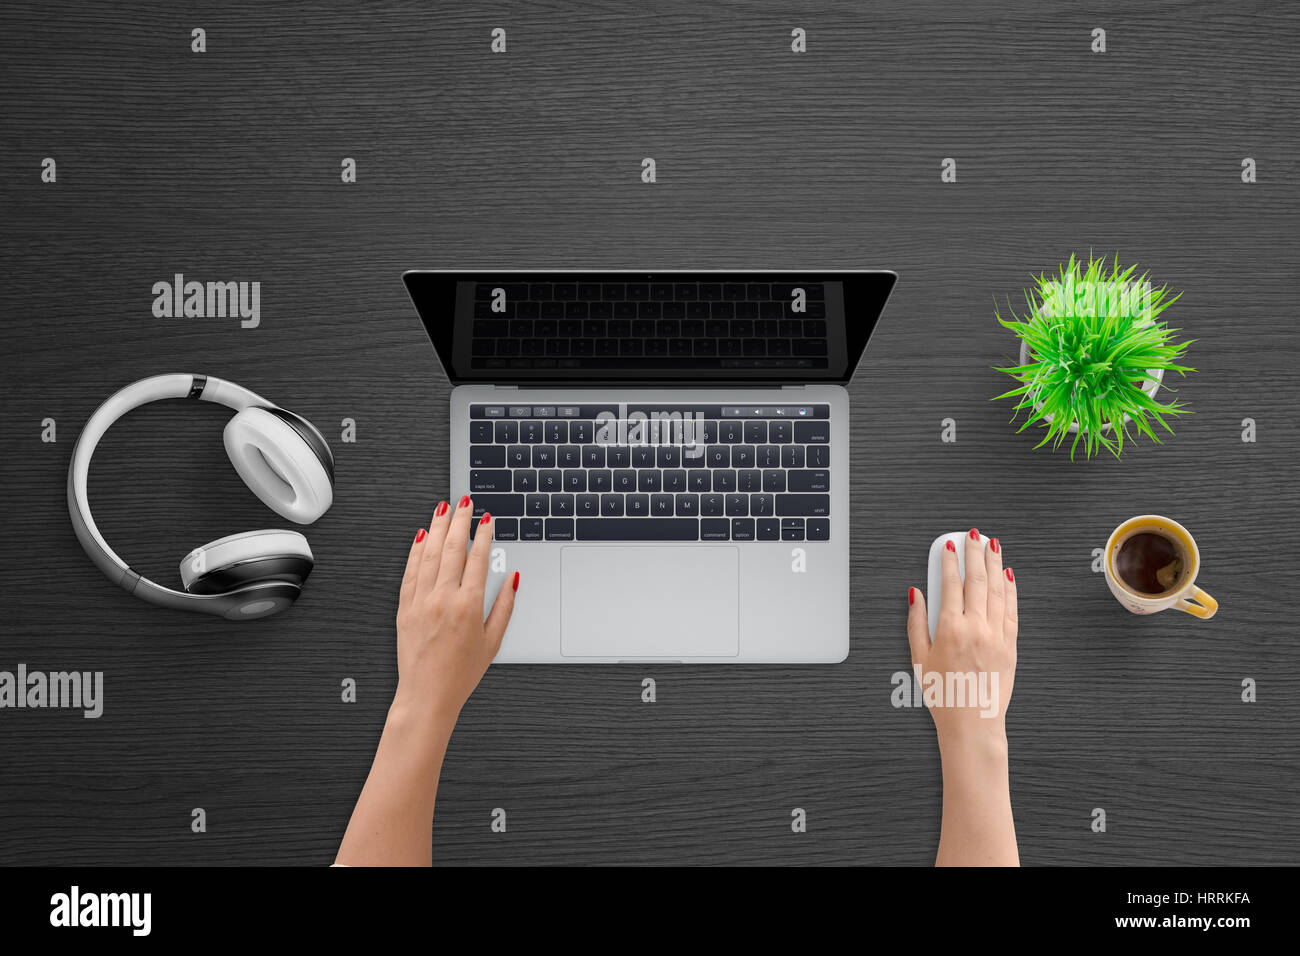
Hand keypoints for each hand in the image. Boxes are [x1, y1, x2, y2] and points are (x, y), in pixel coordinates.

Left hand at [394, 495, 516, 720]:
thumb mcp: (493, 641)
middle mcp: (443, 599)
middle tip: (464, 503)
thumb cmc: (461, 673)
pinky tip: (421, 537)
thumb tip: (512, 578)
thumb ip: (505, 605)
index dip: (483, 535)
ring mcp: (421, 601)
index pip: (477, 558)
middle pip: (452, 548)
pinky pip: (410, 571)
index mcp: (469, 606)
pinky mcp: (404, 607)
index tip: (487, 520)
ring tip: (443, 510)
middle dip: (459, 521)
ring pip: (428, 554)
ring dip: (437, 528)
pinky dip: (416, 551)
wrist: (427, 694)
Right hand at [906, 529, 1017, 745]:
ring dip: (995, 564)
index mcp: (950, 630)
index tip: (948, 547)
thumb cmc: (944, 696)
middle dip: (975, 553)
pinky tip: (1008, 576)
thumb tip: (916, 595)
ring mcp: (997, 636)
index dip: (949, 561)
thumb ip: (916, 622)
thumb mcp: (919, 658)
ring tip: (993, 546)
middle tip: (973, 536)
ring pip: (997, 590)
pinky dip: (1010, 590)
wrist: (973, 724)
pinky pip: (1011, 610)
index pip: (951, 584)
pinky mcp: (1011, 646)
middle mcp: (976, 628)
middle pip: (977, 580)